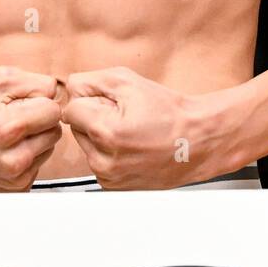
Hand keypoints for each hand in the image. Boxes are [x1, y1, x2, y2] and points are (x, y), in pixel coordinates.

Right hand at [0, 66, 63, 191]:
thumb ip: (32, 81)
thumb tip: (55, 90)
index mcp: (9, 129)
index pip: (54, 111)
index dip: (39, 102)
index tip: (22, 103)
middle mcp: (14, 159)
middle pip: (54, 131)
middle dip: (38, 121)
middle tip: (13, 117)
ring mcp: (15, 178)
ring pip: (48, 149)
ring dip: (33, 140)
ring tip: (7, 135)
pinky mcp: (15, 189)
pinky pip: (37, 166)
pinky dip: (26, 156)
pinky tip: (5, 150)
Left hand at [61, 66, 217, 189]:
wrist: (198, 142)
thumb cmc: (170, 113)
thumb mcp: (128, 81)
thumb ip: (90, 81)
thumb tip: (69, 88)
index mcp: (106, 133)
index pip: (71, 109)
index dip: (91, 99)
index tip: (111, 102)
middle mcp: (104, 161)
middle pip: (77, 128)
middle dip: (95, 117)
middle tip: (125, 116)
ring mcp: (109, 177)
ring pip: (86, 145)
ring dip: (101, 135)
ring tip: (131, 131)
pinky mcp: (114, 186)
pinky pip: (98, 160)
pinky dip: (109, 151)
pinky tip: (132, 146)